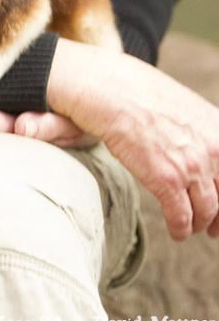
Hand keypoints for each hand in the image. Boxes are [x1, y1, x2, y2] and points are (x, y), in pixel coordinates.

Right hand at [47, 38, 218, 240]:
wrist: (111, 89)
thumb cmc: (140, 92)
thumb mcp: (186, 106)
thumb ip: (202, 130)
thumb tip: (204, 147)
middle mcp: (213, 149)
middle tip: (213, 226)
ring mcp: (192, 166)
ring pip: (207, 211)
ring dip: (199, 223)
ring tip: (190, 225)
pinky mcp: (167, 180)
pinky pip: (182, 217)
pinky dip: (181, 229)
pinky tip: (176, 230)